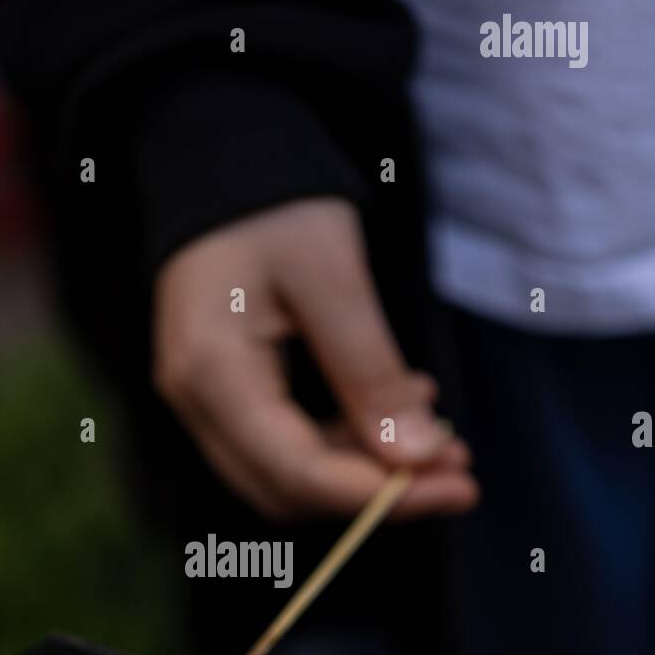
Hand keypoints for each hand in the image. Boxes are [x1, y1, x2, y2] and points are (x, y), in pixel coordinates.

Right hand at [153, 197, 478, 519]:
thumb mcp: (334, 279)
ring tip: (441, 438)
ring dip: (366, 470)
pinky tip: (398, 410)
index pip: (296, 473)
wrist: (219, 159)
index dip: (379, 496)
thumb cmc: (274, 204)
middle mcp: (195, 403)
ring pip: (288, 476)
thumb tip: (417, 458)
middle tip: (460, 472)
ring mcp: (202, 402)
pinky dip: (345, 443)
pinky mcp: (223, 394)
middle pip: (288, 491)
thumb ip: (371, 374)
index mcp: (213, 374)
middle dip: (377, 492)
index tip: (459, 488)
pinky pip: (284, 445)